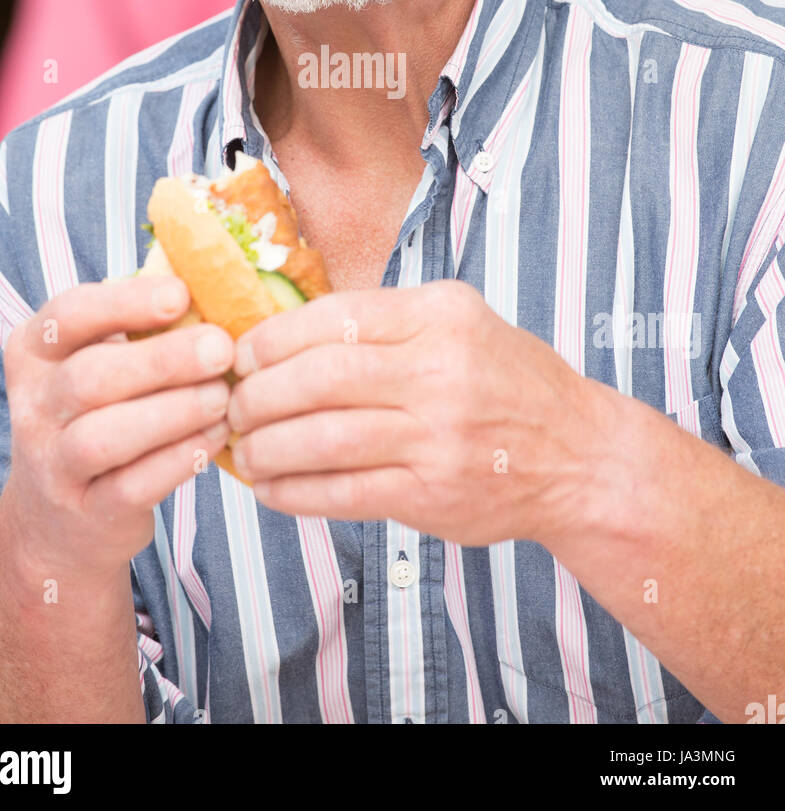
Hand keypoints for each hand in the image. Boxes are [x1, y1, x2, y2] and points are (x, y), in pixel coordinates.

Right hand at [0, 276, 234, 580]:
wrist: (58, 520)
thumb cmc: (99, 414)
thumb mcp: (98, 362)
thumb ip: (142, 328)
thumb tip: (216, 289)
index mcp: (35, 351)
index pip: (69, 315)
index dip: (125, 303)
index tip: (181, 295)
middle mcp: (33, 406)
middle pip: (90, 378)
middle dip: (163, 361)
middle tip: (221, 349)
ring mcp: (53, 465)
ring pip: (105, 436)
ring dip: (173, 413)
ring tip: (222, 397)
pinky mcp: (85, 513)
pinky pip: (131, 486)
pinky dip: (177, 460)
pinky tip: (214, 439)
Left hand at [227, 280, 606, 545]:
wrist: (580, 456)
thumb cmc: (506, 381)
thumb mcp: (459, 321)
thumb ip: (385, 321)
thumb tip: (284, 334)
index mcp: (440, 315)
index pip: (334, 317)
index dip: (272, 339)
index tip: (241, 354)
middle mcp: (439, 370)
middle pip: (318, 377)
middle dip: (258, 393)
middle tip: (231, 404)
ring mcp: (437, 436)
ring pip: (321, 438)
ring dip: (266, 446)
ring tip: (244, 449)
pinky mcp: (431, 495)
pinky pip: (342, 492)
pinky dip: (294, 492)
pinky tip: (272, 488)